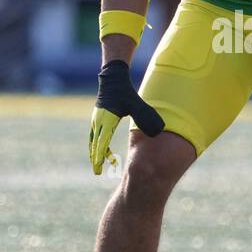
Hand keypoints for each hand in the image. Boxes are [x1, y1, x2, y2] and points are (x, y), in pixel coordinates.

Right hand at [89, 59, 164, 173]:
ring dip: (95, 152)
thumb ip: (146, 116)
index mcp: (107, 121)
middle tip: (97, 172)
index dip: (100, 156)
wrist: (113, 79)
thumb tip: (158, 129)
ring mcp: (96, 120)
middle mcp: (99, 122)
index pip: (102, 142)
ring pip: (93, 141)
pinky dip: (95, 144)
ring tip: (97, 164)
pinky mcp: (97, 118)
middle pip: (95, 145)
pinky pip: (94, 135)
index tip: (99, 167)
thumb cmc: (125, 92)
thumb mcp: (136, 104)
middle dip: (96, 159)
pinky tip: (99, 150)